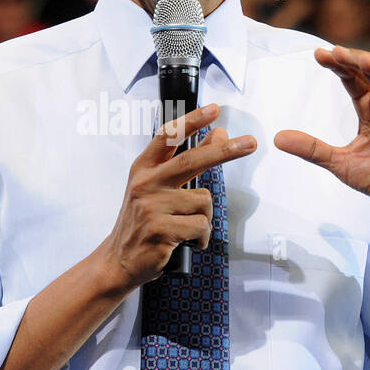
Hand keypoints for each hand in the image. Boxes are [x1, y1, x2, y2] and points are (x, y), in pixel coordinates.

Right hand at [99, 102, 255, 291]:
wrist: (119, 260)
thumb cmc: (143, 221)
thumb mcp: (159, 187)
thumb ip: (187, 160)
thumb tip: (218, 134)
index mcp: (143, 169)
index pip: (168, 136)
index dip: (192, 120)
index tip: (214, 110)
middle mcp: (144, 184)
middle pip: (190, 160)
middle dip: (224, 151)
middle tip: (250, 143)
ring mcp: (151, 207)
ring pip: (203, 201)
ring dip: (204, 218)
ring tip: (187, 228)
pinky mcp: (160, 231)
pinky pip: (200, 226)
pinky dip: (201, 237)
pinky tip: (188, 242)